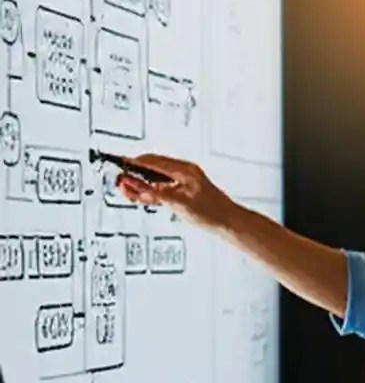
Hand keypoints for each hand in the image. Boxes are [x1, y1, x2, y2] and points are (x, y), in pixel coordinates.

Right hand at [113, 154, 241, 230]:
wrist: (227, 221)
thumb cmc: (210, 212)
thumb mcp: (180, 203)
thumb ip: (157, 194)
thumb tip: (137, 187)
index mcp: (184, 170)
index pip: (154, 161)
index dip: (135, 163)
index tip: (119, 164)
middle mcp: (183, 173)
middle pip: (152, 169)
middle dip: (134, 174)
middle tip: (118, 181)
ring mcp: (182, 182)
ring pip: (154, 180)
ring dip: (140, 184)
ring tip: (125, 189)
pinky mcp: (181, 193)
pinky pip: (160, 189)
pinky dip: (148, 192)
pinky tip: (138, 196)